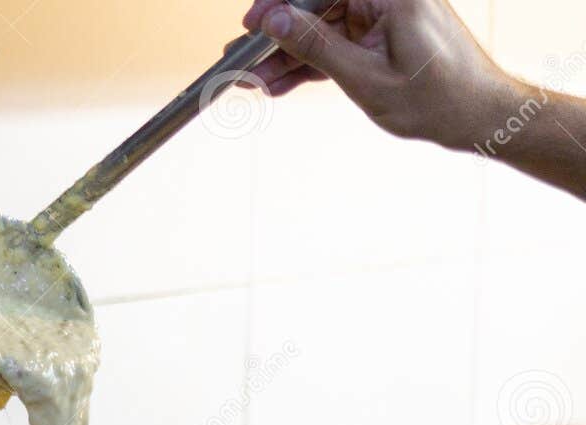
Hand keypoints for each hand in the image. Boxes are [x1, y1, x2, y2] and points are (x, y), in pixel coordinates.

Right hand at [239, 0, 521, 150]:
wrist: (478, 116)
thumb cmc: (436, 99)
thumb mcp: (365, 78)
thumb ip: (317, 46)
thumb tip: (273, 19)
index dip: (282, 5)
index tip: (252, 25)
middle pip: (317, 5)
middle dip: (279, 36)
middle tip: (244, 64)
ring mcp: (384, 12)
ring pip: (321, 26)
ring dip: (289, 55)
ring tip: (256, 83)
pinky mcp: (381, 31)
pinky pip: (336, 40)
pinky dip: (311, 62)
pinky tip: (281, 83)